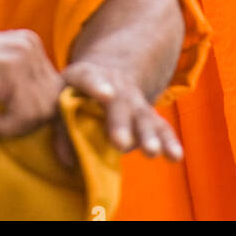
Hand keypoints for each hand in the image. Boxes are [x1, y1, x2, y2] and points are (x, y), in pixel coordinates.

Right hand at [0, 28, 63, 137]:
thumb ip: (19, 100)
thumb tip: (47, 133)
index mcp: (29, 46)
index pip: (55, 89)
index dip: (41, 116)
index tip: (21, 132)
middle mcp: (31, 45)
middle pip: (55, 99)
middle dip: (34, 123)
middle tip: (4, 129)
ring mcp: (22, 55)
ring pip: (45, 108)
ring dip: (19, 126)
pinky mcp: (10, 69)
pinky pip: (26, 113)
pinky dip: (8, 126)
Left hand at [60, 56, 182, 162]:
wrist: (106, 77)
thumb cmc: (75, 93)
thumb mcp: (60, 99)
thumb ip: (61, 126)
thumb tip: (67, 160)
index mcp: (86, 75)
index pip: (89, 78)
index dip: (96, 86)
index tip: (106, 94)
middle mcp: (114, 85)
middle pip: (120, 102)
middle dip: (121, 122)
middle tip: (120, 142)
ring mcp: (134, 100)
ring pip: (143, 115)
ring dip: (148, 134)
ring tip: (151, 152)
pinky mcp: (148, 115)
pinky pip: (161, 126)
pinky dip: (169, 141)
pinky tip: (176, 157)